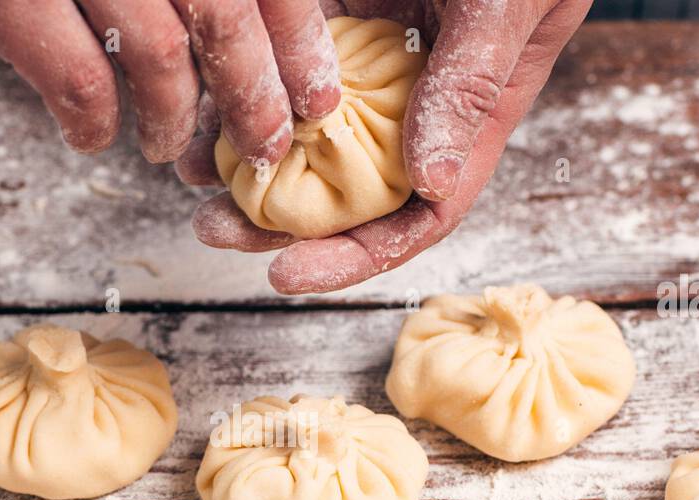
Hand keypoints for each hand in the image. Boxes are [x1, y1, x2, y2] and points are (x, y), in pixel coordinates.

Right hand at [0, 0, 341, 164]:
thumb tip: (251, 71)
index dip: (302, 41)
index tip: (318, 100)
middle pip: (227, 13)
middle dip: (257, 97)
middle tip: (264, 150)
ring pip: (161, 52)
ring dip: (174, 121)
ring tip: (166, 150)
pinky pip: (79, 79)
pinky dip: (95, 124)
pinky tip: (94, 136)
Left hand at [179, 0, 592, 293]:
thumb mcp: (511, 3)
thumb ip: (471, 84)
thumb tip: (429, 183)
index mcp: (469, 112)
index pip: (416, 213)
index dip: (353, 255)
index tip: (284, 274)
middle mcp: (416, 94)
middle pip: (346, 185)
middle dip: (278, 219)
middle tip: (212, 227)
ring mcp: (373, 50)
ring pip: (304, 123)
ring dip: (246, 151)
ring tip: (187, 169)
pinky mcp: (340, 1)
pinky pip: (285, 51)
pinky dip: (245, 75)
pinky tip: (199, 91)